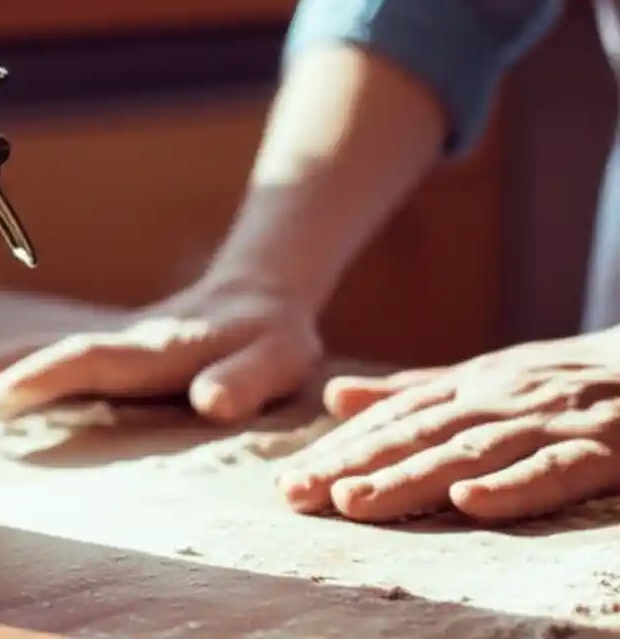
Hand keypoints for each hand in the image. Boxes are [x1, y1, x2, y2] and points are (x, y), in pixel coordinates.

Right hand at [0, 276, 321, 424]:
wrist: (258, 298)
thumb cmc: (268, 341)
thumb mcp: (274, 361)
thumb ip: (244, 380)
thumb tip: (212, 402)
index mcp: (152, 350)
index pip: (86, 361)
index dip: (39, 377)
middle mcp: (118, 343)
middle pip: (43, 350)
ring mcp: (104, 344)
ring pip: (37, 349)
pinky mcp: (99, 350)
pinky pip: (45, 356)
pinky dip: (4, 366)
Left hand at [278, 330, 619, 522]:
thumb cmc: (571, 377)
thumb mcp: (488, 376)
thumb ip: (415, 389)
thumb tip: (334, 397)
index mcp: (471, 385)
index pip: (393, 421)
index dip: (339, 451)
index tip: (290, 481)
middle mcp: (500, 398)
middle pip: (416, 435)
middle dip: (353, 465)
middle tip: (298, 493)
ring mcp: (550, 421)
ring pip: (469, 451)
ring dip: (410, 477)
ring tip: (354, 500)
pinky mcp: (603, 448)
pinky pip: (554, 469)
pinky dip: (512, 485)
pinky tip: (468, 502)